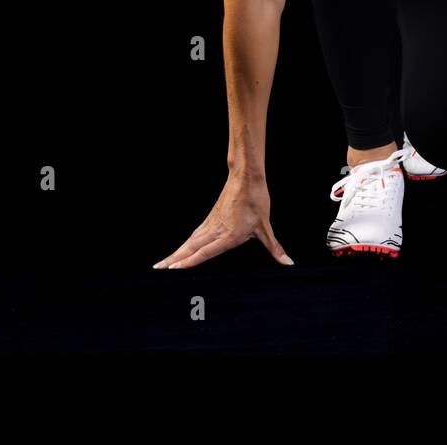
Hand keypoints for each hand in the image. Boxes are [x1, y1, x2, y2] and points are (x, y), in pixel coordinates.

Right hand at [153, 171, 294, 269]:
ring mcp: (211, 223)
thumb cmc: (256, 199)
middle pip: (191, 247)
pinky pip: (195, 234)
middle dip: (174, 260)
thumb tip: (288, 263)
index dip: (190, 261)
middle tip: (158, 269)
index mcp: (229, 234)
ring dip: (176, 252)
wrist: (247, 176)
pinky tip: (182, 249)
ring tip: (163, 263)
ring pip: (190, 241)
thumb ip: (275, 248)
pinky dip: (186, 244)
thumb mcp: (266, 226)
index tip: (174, 269)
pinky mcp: (211, 218)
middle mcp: (216, 230)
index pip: (205, 251)